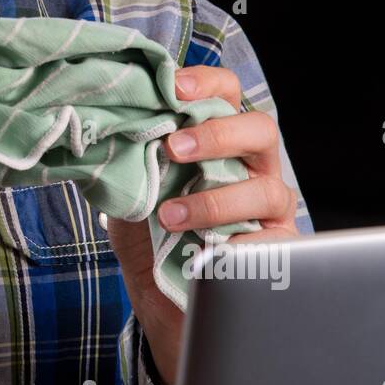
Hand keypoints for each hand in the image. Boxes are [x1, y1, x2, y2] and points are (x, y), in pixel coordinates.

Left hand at [106, 64, 301, 384]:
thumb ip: (127, 161)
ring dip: (215, 201)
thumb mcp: (130, 193)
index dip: (207, 83)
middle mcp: (252, 168)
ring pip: (267, 189)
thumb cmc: (151, 238)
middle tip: (172, 149)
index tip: (173, 88)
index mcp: (219, 142)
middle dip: (217, 135)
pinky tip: (206, 255)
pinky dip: (236, 247)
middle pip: (261, 129)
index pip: (226, 94)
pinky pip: (270, 244)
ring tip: (169, 217)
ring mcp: (269, 211)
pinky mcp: (279, 253)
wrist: (164, 301)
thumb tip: (104, 131)